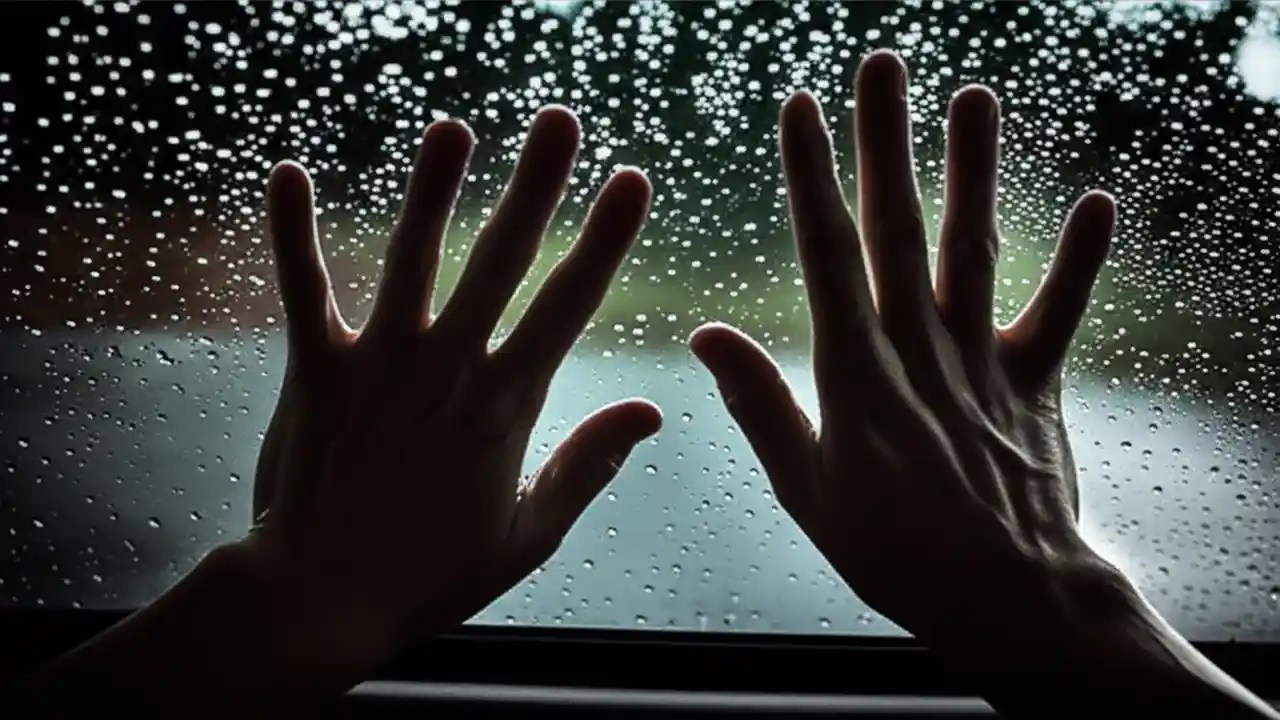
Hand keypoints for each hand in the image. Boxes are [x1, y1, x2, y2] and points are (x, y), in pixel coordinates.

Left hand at [241, 107, 659, 665]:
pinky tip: (290, 171)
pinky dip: (293, 232)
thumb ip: (589, 464)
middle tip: (558, 121)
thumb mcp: (529, 533)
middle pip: (500, 260)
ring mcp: (380, 363)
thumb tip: (651, 412)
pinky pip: (303, 289)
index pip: (568, 304)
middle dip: (535, 185)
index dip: (602, 238)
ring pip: (411, 257)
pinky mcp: (317, 369)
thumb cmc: (429, 575)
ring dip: (431, 188)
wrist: (322, 600)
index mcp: (505, 404)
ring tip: (452, 128)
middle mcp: (448, 368)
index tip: (629, 182)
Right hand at [691, 51, 1120, 650]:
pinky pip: (1061, 311)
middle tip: (883, 67)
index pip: (826, 254)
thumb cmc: (895, 553)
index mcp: (854, 374)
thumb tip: (706, 335)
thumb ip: (760, 404)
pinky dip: (1082, 258)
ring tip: (974, 99)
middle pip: (898, 228)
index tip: (802, 109)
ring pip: (973, 248)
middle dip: (887, 142)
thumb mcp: (804, 488)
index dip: (812, 176)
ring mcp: (982, 360)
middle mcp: (919, 350)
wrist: (1006, 597)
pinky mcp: (1036, 381)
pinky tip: (1102, 199)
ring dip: (974, 170)